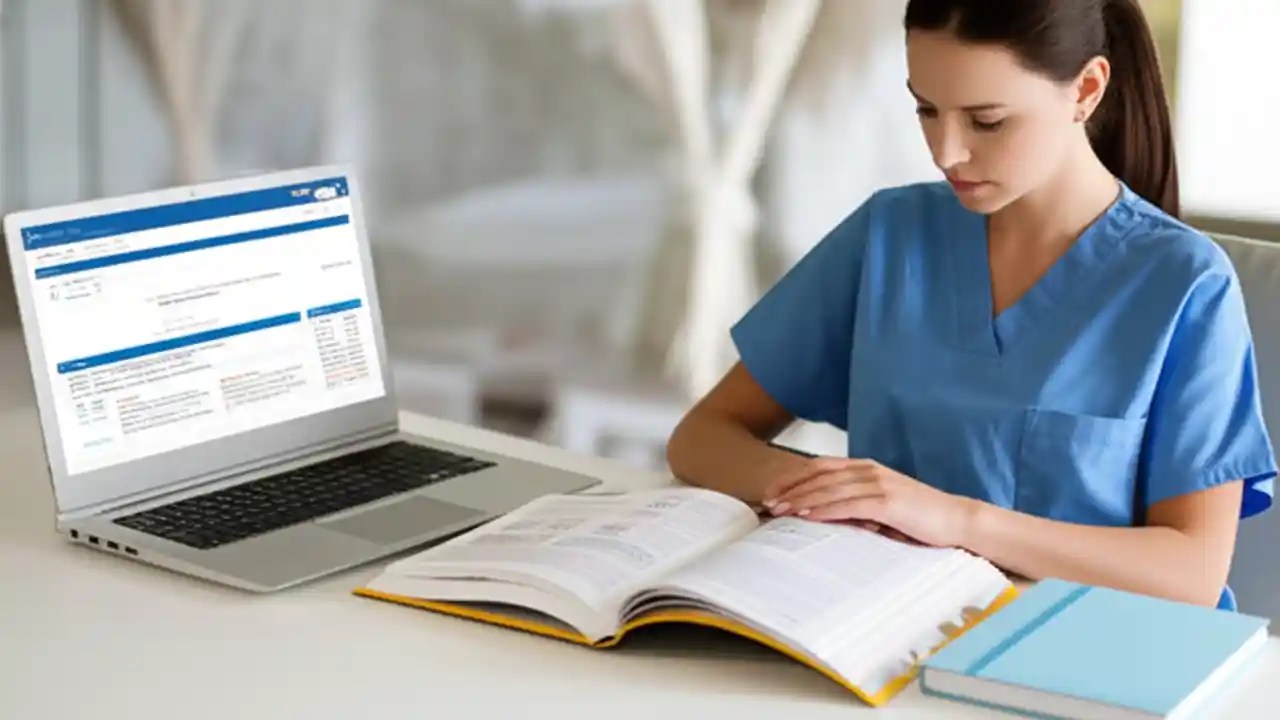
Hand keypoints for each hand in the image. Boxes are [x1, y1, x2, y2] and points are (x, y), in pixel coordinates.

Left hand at [760, 457, 974, 547]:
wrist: (955, 520)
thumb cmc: (918, 516)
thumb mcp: (882, 505)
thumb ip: (855, 503)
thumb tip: (823, 513)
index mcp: (866, 468)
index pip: (821, 467)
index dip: (793, 476)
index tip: (772, 489)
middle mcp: (870, 471)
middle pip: (819, 475)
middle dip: (790, 488)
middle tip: (767, 502)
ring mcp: (879, 484)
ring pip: (830, 489)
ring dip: (801, 499)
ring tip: (780, 510)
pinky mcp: (888, 502)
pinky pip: (848, 505)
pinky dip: (824, 509)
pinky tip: (807, 515)